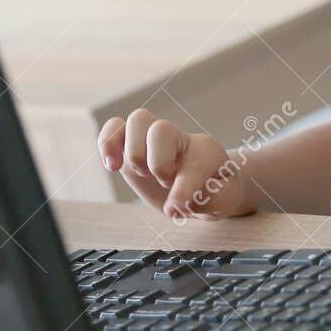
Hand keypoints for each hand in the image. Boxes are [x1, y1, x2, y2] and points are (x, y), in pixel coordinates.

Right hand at [97, 107, 253, 220]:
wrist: (205, 184)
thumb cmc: (215, 190)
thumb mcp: (223, 199)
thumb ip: (205, 200)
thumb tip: (174, 207)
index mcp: (205, 151)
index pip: (193, 163)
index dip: (183, 189)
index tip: (176, 210)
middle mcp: (178, 139)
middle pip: (161, 128)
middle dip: (157, 162)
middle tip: (164, 182)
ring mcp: (152, 141)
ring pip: (138, 119)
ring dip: (134, 152)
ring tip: (140, 174)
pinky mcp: (131, 148)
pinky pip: (114, 128)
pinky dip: (107, 142)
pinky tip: (112, 165)